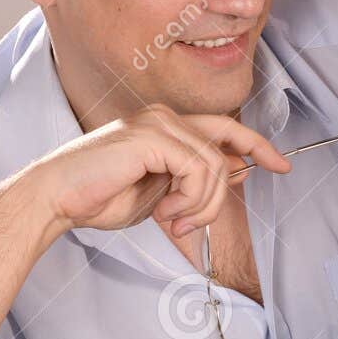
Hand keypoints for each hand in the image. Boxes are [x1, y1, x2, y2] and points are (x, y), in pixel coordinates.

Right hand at [28, 104, 289, 237]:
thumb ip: (193, 182)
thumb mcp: (160, 194)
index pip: (221, 128)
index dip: (256, 144)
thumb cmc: (98, 198)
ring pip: (213, 164)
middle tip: (247, 189)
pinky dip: (191, 199)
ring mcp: (157, 123)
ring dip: (202, 204)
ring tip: (174, 221)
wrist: (56, 200)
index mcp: (165, 127)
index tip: (280, 164)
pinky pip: (198, 169)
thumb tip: (236, 172)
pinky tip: (167, 213)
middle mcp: (163, 117)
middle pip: (225, 138)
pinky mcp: (152, 136)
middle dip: (247, 164)